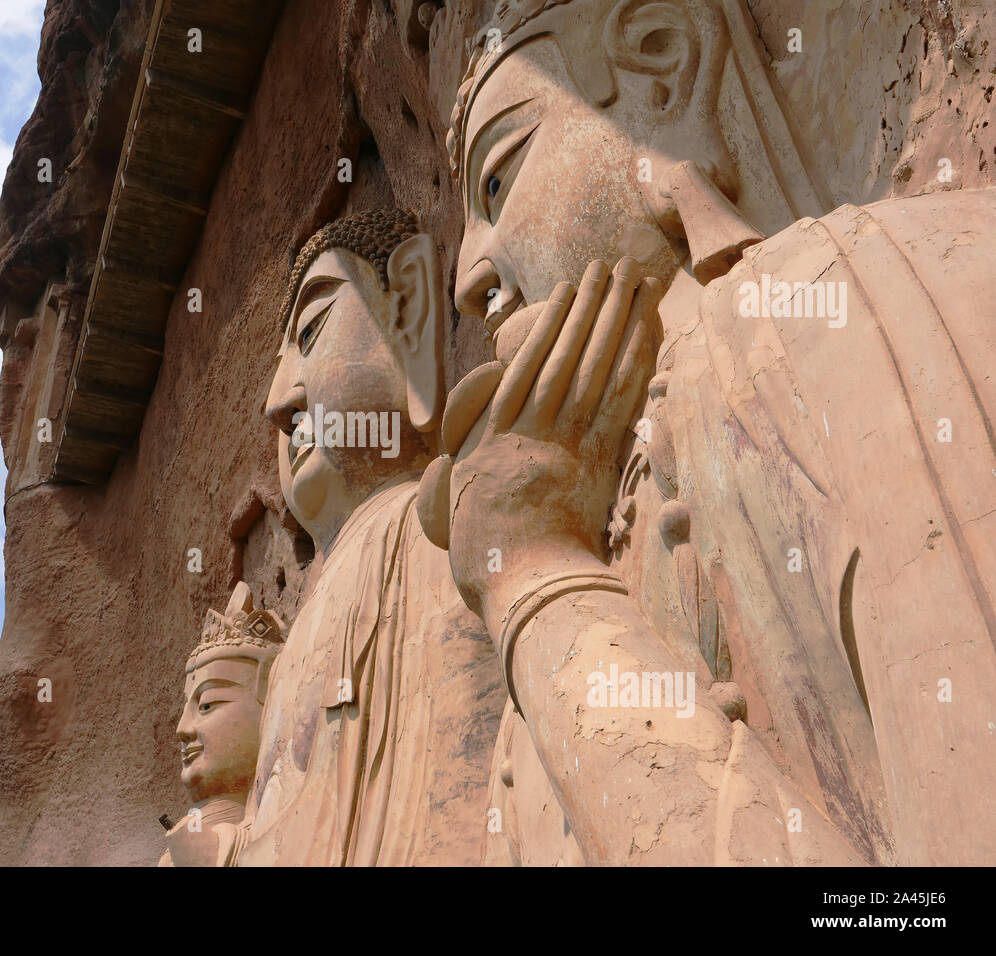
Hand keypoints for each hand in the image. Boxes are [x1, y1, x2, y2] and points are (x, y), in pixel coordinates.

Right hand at [419, 257, 660, 630]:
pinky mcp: (596, 459)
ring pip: (594, 364)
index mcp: (496, 435)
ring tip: (632, 277)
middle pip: (566, 353)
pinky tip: (648, 329)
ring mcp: (564, 439)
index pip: (528, 365)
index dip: (551, 323)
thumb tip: (452, 463)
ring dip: (615, 316)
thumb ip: (464, 477)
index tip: (568, 291)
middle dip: (590, 305)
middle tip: (609, 264)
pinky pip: (619, 398)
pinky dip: (634, 359)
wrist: (516, 581)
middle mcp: (531, 426)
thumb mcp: (460, 508)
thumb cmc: (484, 556)